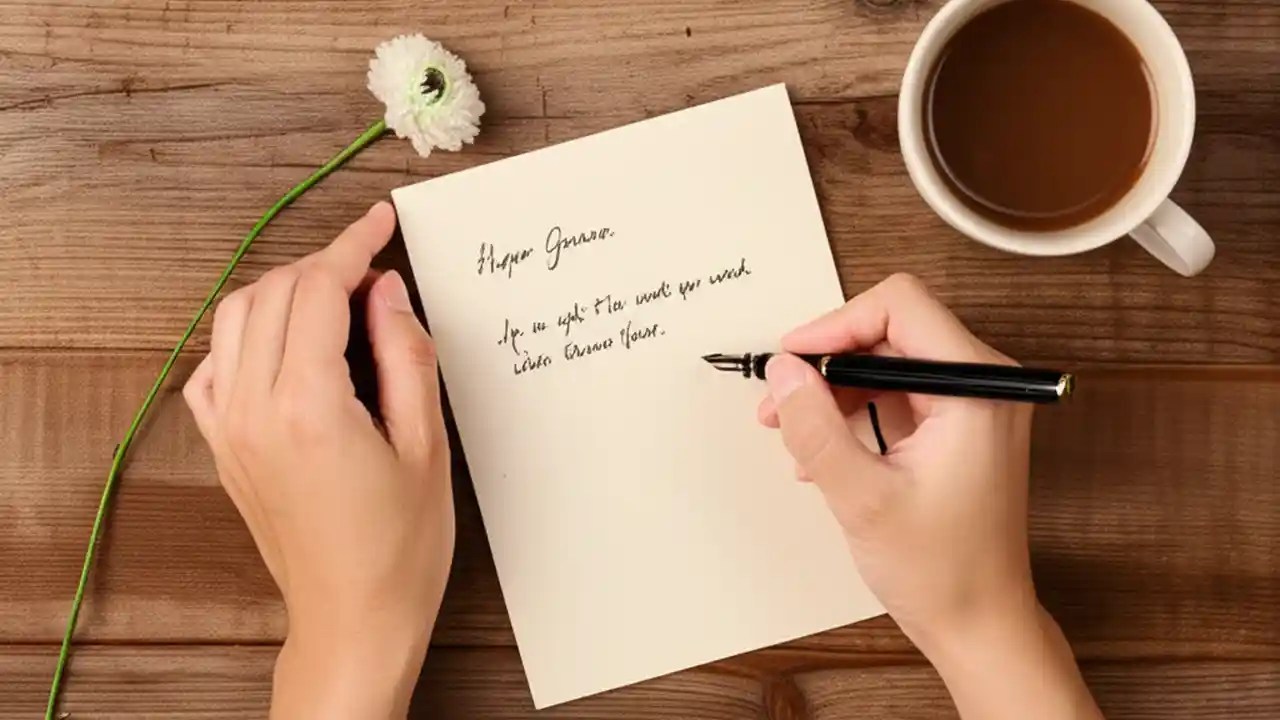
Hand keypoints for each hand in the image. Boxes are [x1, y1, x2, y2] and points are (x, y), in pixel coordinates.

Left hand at [183, 202, 453, 718]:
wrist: (352, 619)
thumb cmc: (399, 548)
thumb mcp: (426, 446)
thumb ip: (406, 357)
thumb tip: (389, 292)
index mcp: (309, 406)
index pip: (319, 289)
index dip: (352, 244)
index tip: (380, 220)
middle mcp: (255, 410)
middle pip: (274, 293)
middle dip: (325, 265)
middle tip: (377, 271)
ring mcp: (230, 429)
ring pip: (236, 319)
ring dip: (285, 291)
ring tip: (338, 301)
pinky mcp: (223, 448)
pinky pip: (215, 366)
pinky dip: (248, 336)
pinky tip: (288, 347)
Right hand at [759, 274, 1101, 719]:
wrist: (979, 625)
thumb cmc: (943, 572)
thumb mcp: (862, 498)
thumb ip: (816, 428)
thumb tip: (783, 372)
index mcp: (977, 390)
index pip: (900, 307)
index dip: (836, 325)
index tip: (793, 360)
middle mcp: (982, 387)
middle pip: (889, 332)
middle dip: (827, 362)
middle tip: (780, 399)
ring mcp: (969, 407)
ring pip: (884, 363)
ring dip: (832, 391)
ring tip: (791, 433)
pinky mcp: (953, 428)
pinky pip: (892, 396)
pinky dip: (850, 414)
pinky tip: (820, 455)